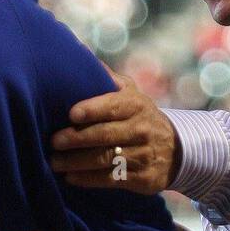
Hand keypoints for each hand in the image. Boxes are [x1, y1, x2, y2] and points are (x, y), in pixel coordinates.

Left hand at [50, 70, 180, 194]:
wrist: (176, 150)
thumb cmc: (140, 117)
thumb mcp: (131, 94)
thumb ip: (107, 78)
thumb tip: (78, 51)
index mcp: (136, 105)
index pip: (113, 106)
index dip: (92, 109)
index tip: (71, 113)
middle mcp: (141, 130)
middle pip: (105, 135)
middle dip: (76, 139)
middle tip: (53, 141)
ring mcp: (143, 155)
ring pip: (105, 159)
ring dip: (76, 162)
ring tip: (54, 163)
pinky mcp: (143, 178)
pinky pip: (111, 179)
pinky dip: (88, 179)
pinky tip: (71, 177)